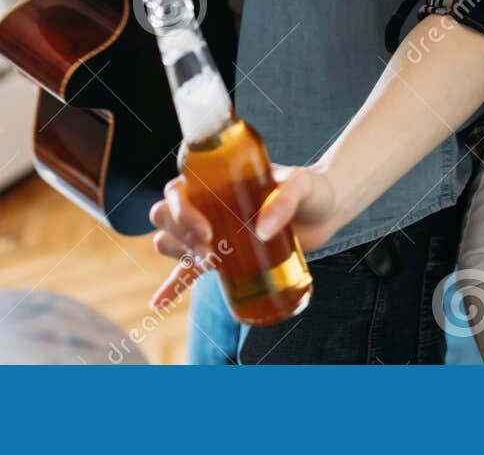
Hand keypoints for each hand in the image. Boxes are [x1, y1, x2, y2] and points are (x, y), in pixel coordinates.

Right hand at [147, 164, 340, 311]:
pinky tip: (158, 305)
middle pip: (165, 216)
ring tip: (211, 264)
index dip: (183, 212)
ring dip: (180, 256)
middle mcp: (206, 203)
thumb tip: (260, 231)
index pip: (178, 191)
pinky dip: (171, 288)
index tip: (208, 232)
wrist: (325, 211)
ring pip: (170, 242)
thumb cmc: (311, 189)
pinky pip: (186, 272)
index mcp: (216, 179)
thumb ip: (285, 201)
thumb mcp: (302, 186)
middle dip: (179, 236)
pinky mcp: (222, 257)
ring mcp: (212, 231)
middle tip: (210, 251)